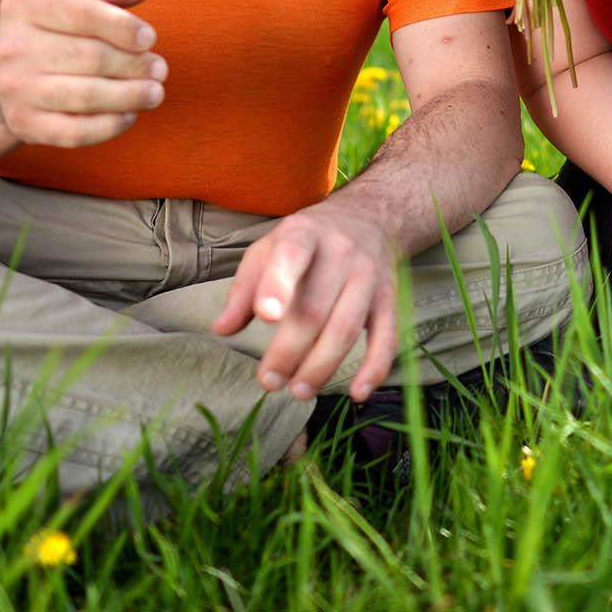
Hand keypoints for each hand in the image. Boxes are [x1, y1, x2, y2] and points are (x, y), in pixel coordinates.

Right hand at [0, 0, 166, 147]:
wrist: (3, 80)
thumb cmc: (55, 32)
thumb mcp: (76, 2)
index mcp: (24, 5)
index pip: (82, 12)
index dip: (123, 26)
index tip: (151, 38)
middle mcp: (13, 47)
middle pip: (90, 57)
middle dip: (135, 65)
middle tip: (161, 69)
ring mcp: (15, 90)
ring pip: (86, 96)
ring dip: (131, 96)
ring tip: (156, 92)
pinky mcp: (25, 125)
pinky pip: (76, 132)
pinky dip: (110, 125)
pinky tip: (129, 114)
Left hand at [211, 203, 397, 402]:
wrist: (370, 218)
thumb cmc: (309, 240)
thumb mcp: (269, 248)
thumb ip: (245, 288)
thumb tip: (222, 329)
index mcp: (304, 234)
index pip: (292, 256)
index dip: (279, 286)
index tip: (265, 316)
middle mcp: (341, 252)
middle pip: (315, 308)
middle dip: (289, 351)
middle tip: (269, 382)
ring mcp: (369, 277)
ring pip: (347, 328)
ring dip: (322, 366)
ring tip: (298, 391)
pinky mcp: (389, 299)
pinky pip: (386, 337)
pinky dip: (375, 368)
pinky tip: (357, 393)